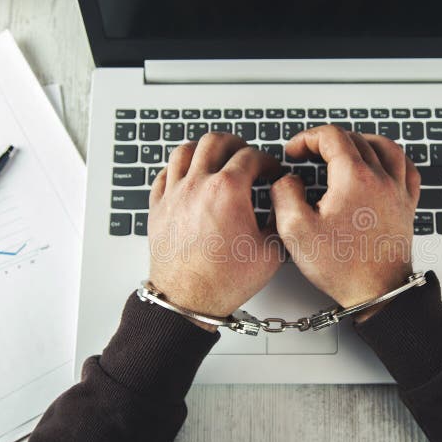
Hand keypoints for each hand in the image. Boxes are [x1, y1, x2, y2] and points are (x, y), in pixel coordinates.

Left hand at [148, 133, 282, 330]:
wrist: (187, 300)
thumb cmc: (224, 280)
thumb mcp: (271, 252)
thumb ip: (280, 222)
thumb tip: (283, 208)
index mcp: (228, 190)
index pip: (252, 156)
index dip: (267, 160)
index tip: (271, 170)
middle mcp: (198, 185)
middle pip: (215, 141)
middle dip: (236, 143)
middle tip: (245, 153)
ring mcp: (175, 194)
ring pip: (185, 150)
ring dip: (204, 149)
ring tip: (215, 157)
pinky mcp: (158, 207)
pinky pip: (164, 173)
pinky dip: (179, 168)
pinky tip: (188, 176)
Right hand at [270, 125, 419, 321]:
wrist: (378, 292)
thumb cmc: (342, 267)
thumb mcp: (296, 231)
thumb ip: (285, 194)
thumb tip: (288, 179)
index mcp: (354, 178)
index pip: (331, 136)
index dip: (306, 138)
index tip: (294, 151)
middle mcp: (380, 179)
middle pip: (355, 139)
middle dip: (327, 140)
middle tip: (309, 154)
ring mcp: (398, 191)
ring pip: (384, 147)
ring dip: (360, 141)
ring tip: (343, 149)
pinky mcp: (407, 206)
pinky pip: (406, 169)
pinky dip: (391, 159)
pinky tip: (381, 164)